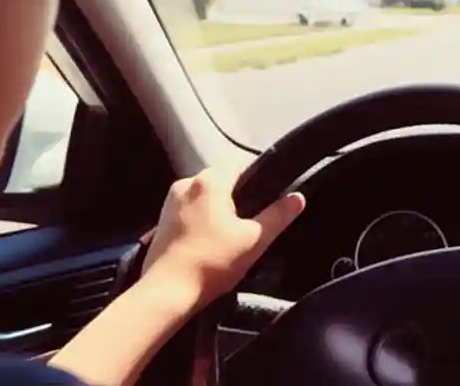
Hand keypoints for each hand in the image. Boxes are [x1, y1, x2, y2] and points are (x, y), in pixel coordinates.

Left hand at [141, 167, 304, 307]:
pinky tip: (207, 245)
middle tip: (250, 227)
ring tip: (229, 239)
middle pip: (222, 182)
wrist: (166, 293)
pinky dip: (201, 223)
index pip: (242, 166)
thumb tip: (298, 197)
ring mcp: (169, 202)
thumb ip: (279, 216)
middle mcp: (186, 183)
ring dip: (217, 212)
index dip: (260, 181)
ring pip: (204, 198)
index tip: (268, 203)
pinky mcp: (160, 222)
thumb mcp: (254, 240)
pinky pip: (189, 213)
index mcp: (210, 180)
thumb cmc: (212, 262)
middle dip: (237, 199)